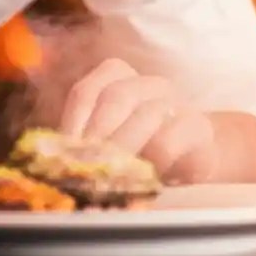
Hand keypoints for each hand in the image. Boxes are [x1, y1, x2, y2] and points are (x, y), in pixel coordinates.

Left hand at [60, 58, 217, 183]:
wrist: (194, 159)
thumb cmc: (141, 152)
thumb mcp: (109, 146)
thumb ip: (86, 150)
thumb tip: (58, 169)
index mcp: (117, 79)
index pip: (86, 92)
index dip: (72, 124)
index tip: (63, 154)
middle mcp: (147, 83)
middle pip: (116, 98)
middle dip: (98, 136)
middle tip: (87, 168)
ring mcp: (175, 101)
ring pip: (146, 113)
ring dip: (124, 148)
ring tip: (111, 175)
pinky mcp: (197, 127)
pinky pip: (170, 139)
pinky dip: (151, 160)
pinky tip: (142, 177)